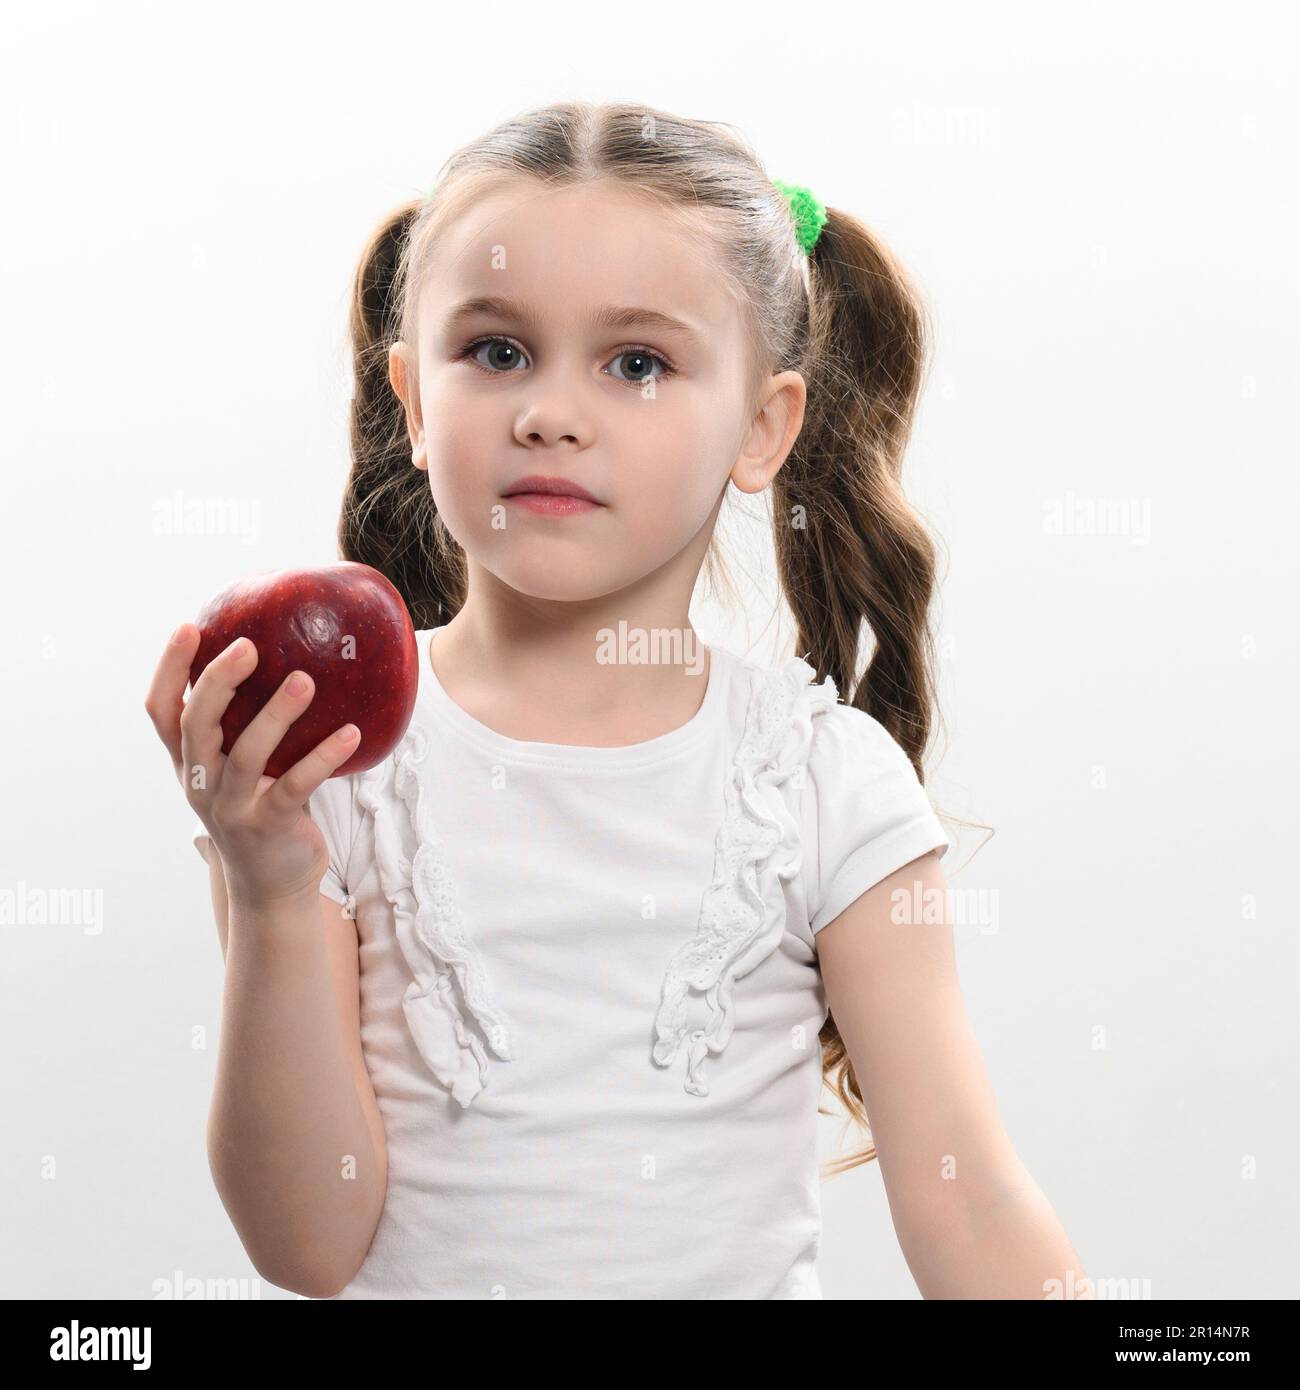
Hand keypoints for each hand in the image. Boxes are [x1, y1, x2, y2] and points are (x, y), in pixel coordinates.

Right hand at [145, 622, 360, 906]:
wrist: (272, 886)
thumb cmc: (262, 810)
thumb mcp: (242, 770)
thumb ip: (246, 726)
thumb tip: (289, 658)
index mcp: (190, 762)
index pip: (162, 711)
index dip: (170, 669)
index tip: (188, 627)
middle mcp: (201, 782)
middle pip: (196, 724)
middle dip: (218, 681)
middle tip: (248, 646)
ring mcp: (232, 807)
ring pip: (246, 754)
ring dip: (275, 714)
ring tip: (305, 680)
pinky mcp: (270, 826)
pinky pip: (296, 786)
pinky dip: (323, 757)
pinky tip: (351, 733)